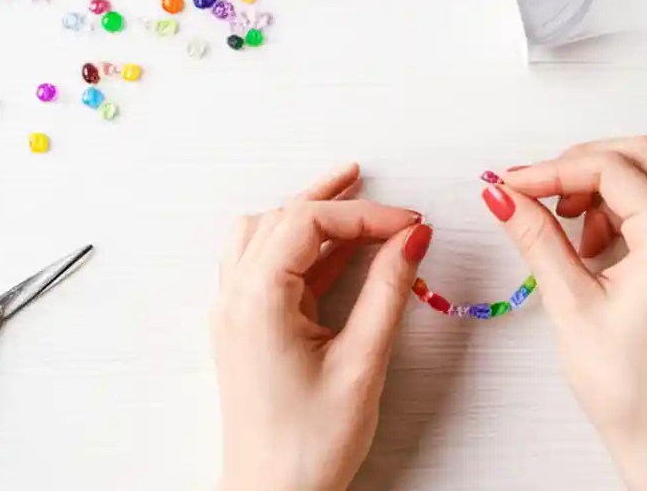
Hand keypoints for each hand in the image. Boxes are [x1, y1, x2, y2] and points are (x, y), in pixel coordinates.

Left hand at [211, 164, 431, 490]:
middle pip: (283, 218)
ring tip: (353, 199)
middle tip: (390, 205)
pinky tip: (338, 250)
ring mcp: (234, 312)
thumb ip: (388, 290)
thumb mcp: (362, 362)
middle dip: (338, 204)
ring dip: (309, 215)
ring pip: (267, 234)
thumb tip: (412, 239)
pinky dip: (300, 247)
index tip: (411, 223)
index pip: (309, 223)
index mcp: (256, 300)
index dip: (366, 214)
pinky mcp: (245, 328)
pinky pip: (266, 266)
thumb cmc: (308, 446)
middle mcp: (235, 298)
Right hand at [485, 138, 646, 490]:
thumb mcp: (571, 303)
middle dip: (581, 165)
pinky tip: (593, 250)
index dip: (553, 170)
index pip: (610, 168)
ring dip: (603, 189)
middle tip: (537, 193)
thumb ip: (537, 237)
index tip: (513, 186)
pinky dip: (622, 211)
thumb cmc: (630, 387)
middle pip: (640, 155)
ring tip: (568, 235)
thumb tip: (505, 198)